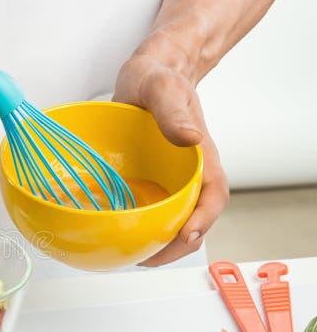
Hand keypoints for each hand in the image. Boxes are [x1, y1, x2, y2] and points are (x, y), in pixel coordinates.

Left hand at [113, 53, 229, 266]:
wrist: (147, 72)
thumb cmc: (158, 78)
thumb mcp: (162, 89)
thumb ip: (172, 111)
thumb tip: (189, 138)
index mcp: (199, 156)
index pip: (212, 196)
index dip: (202, 219)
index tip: (186, 234)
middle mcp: (187, 173)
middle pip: (194, 218)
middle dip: (176, 245)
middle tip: (147, 259)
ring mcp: (168, 179)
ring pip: (172, 219)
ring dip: (158, 242)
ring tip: (133, 256)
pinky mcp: (148, 179)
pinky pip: (149, 208)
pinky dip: (139, 225)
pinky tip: (119, 234)